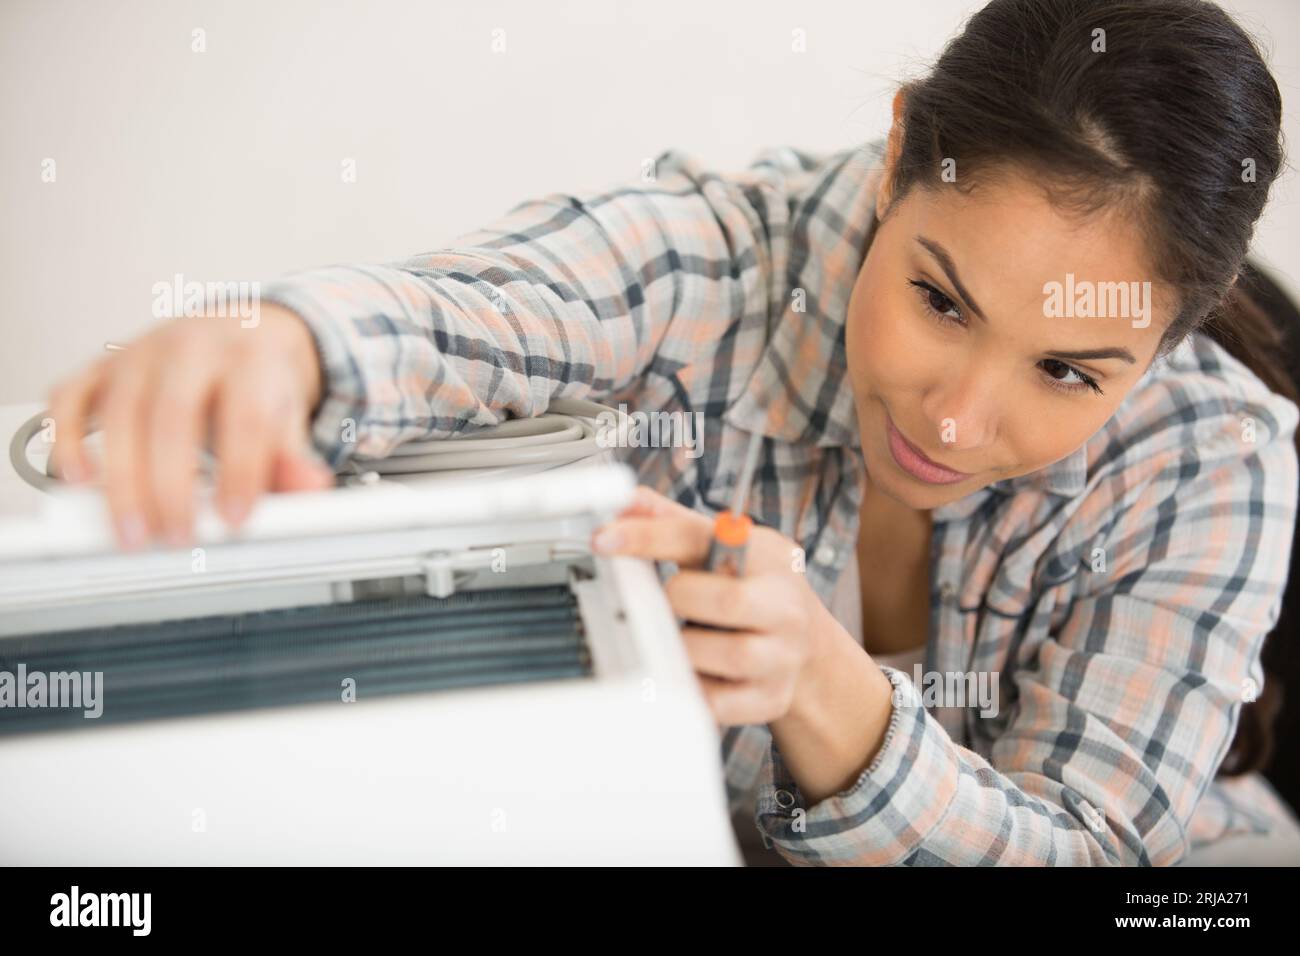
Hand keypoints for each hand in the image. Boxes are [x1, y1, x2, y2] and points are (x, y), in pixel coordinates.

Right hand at [46, 304, 333, 549]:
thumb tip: (310, 487)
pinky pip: (71, 397)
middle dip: (171, 485)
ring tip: (132, 531)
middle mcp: (191, 348)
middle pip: (174, 416)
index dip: (240, 471)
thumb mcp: (288, 417)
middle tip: (177, 537)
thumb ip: (294, 457)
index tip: (234, 520)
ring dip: (121, 479)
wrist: (240, 330)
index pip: (244, 416)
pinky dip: (66, 438)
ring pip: (119, 412)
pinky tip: (79, 479)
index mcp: (249, 358)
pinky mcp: (102, 365)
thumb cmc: (261, 382)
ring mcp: (140, 354)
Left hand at [590, 485, 832, 726]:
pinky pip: (718, 702)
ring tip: (679, 636)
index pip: (700, 539)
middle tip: (669, 600)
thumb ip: (672, 523)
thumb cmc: (753, 588)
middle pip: (726, 601)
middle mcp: (784, 605)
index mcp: (768, 556)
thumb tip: (624, 501)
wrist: (807, 649)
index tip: (603, 539)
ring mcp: (781, 656)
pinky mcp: (768, 699)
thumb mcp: (723, 547)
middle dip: (679, 598)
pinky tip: (685, 670)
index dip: (646, 537)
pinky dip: (690, 687)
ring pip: (728, 656)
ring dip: (684, 646)